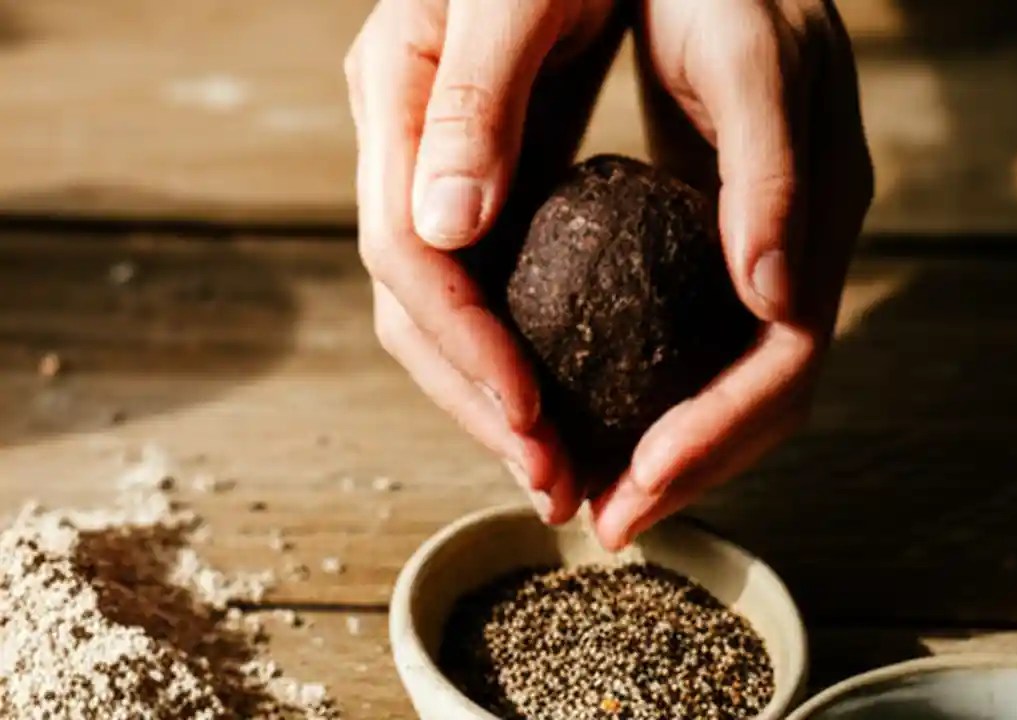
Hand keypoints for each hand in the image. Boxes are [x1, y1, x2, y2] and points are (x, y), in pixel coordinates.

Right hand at [345, 0, 619, 523]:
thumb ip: (479, 97)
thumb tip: (445, 229)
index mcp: (399, 89)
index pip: (405, 252)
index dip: (465, 346)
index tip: (533, 420)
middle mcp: (406, 141)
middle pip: (411, 305)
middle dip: (478, 404)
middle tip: (554, 484)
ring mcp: (439, 167)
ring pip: (443, 312)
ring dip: (497, 400)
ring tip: (561, 468)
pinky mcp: (487, 181)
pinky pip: (488, 289)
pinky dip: (523, 354)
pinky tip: (566, 399)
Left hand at [591, 0, 873, 548]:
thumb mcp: (748, 56)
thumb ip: (766, 171)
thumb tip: (770, 296)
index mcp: (818, 208)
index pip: (785, 357)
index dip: (720, 434)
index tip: (638, 486)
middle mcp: (799, 240)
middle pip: (764, 392)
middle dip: (691, 467)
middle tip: (609, 520)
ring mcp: (765, 242)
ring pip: (734, 377)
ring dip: (675, 443)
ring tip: (600, 487)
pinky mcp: (724, 235)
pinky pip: (701, 338)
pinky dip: (658, 388)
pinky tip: (600, 405)